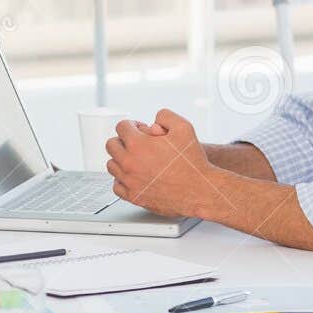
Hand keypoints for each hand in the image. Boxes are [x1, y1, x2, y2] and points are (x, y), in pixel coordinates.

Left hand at [105, 108, 223, 219]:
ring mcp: (130, 181)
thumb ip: (165, 116)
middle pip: (111, 145)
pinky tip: (134, 176)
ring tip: (136, 159)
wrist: (200, 191)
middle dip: (123, 140)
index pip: (121, 127)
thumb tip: (154, 119)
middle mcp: (129, 163)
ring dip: (121, 159)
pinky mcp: (134, 196)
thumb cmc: (193, 162)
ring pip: (112, 165)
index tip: (140, 130)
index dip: (133, 125)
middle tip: (136, 143)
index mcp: (137, 144)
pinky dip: (122, 179)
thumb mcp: (184, 127)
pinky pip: (116, 186)